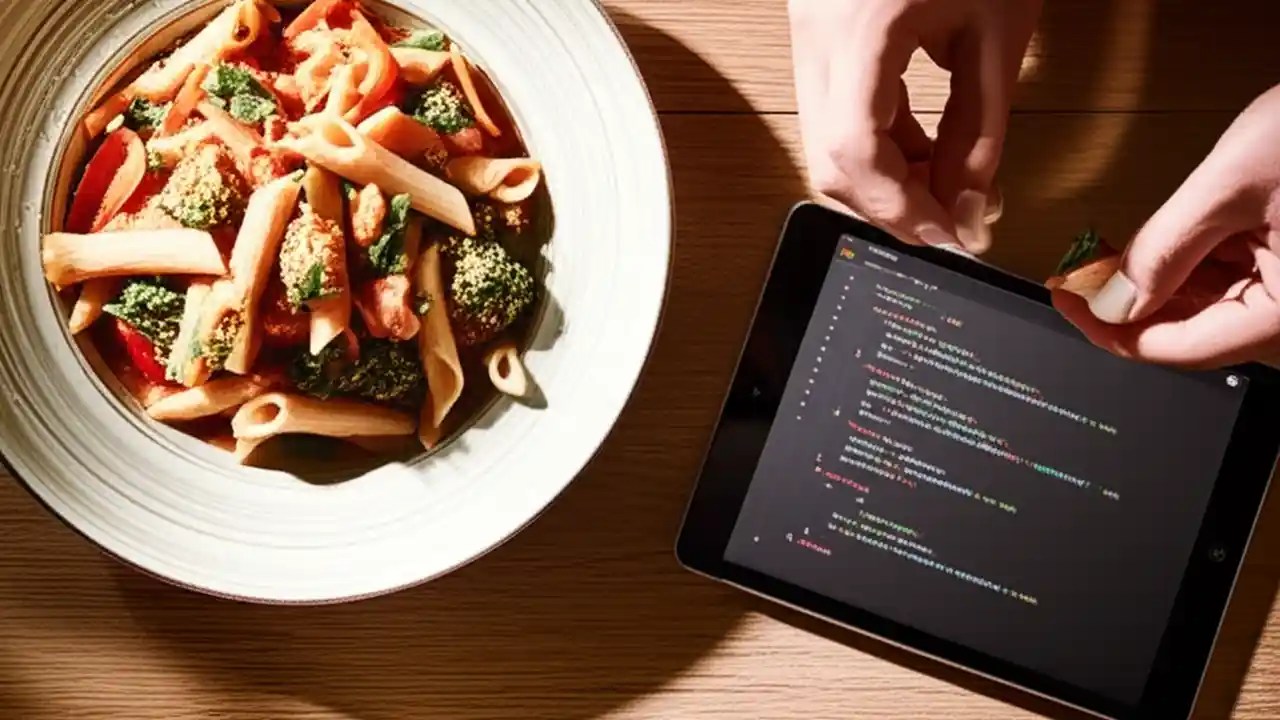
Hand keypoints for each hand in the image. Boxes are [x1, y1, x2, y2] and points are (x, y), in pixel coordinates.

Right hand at [789, 0, 1040, 251]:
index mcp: (862, 27)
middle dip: (888, 204)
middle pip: (828, 160)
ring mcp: (806, 37)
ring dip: (883, 179)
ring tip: (943, 181)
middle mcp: (817, 36)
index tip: (945, 237)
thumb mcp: (997, 35)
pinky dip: (876, 146)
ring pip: (824, 146)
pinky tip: (921, 149)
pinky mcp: (813, 39)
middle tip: (948, 219)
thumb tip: (968, 210)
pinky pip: (832, 116)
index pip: (855, 150)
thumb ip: (982, 132)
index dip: (898, 209)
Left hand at [1051, 84, 1279, 368]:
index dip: (1114, 332)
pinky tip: (1144, 247)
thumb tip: (1114, 299)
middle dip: (1128, 306)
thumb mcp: (1232, 185)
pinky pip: (1227, 275)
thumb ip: (1166, 248)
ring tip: (1101, 259)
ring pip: (1206, 303)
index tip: (1070, 306)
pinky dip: (1183, 263)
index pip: (1183, 348)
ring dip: (1151, 284)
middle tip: (1076, 279)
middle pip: (1193, 330)